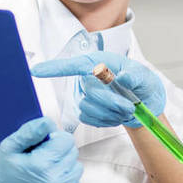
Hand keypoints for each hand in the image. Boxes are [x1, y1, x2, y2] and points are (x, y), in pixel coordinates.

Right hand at [0, 117, 82, 182]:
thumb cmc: (2, 176)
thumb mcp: (9, 147)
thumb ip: (30, 132)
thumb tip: (48, 123)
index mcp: (42, 165)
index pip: (66, 140)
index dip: (54, 138)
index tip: (42, 145)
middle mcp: (55, 182)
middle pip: (72, 153)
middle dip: (59, 151)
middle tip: (40, 158)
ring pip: (76, 169)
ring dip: (64, 166)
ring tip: (44, 171)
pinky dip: (64, 182)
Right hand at [31, 51, 165, 128]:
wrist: (145, 103)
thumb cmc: (142, 84)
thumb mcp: (145, 77)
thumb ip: (136, 76)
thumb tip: (124, 78)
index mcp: (99, 62)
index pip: (74, 65)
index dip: (55, 68)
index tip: (37, 71)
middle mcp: (87, 77)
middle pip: (89, 92)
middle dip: (112, 102)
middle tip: (130, 106)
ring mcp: (84, 95)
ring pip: (89, 108)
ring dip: (111, 113)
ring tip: (126, 109)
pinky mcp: (86, 111)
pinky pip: (90, 119)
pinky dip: (108, 121)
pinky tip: (116, 115)